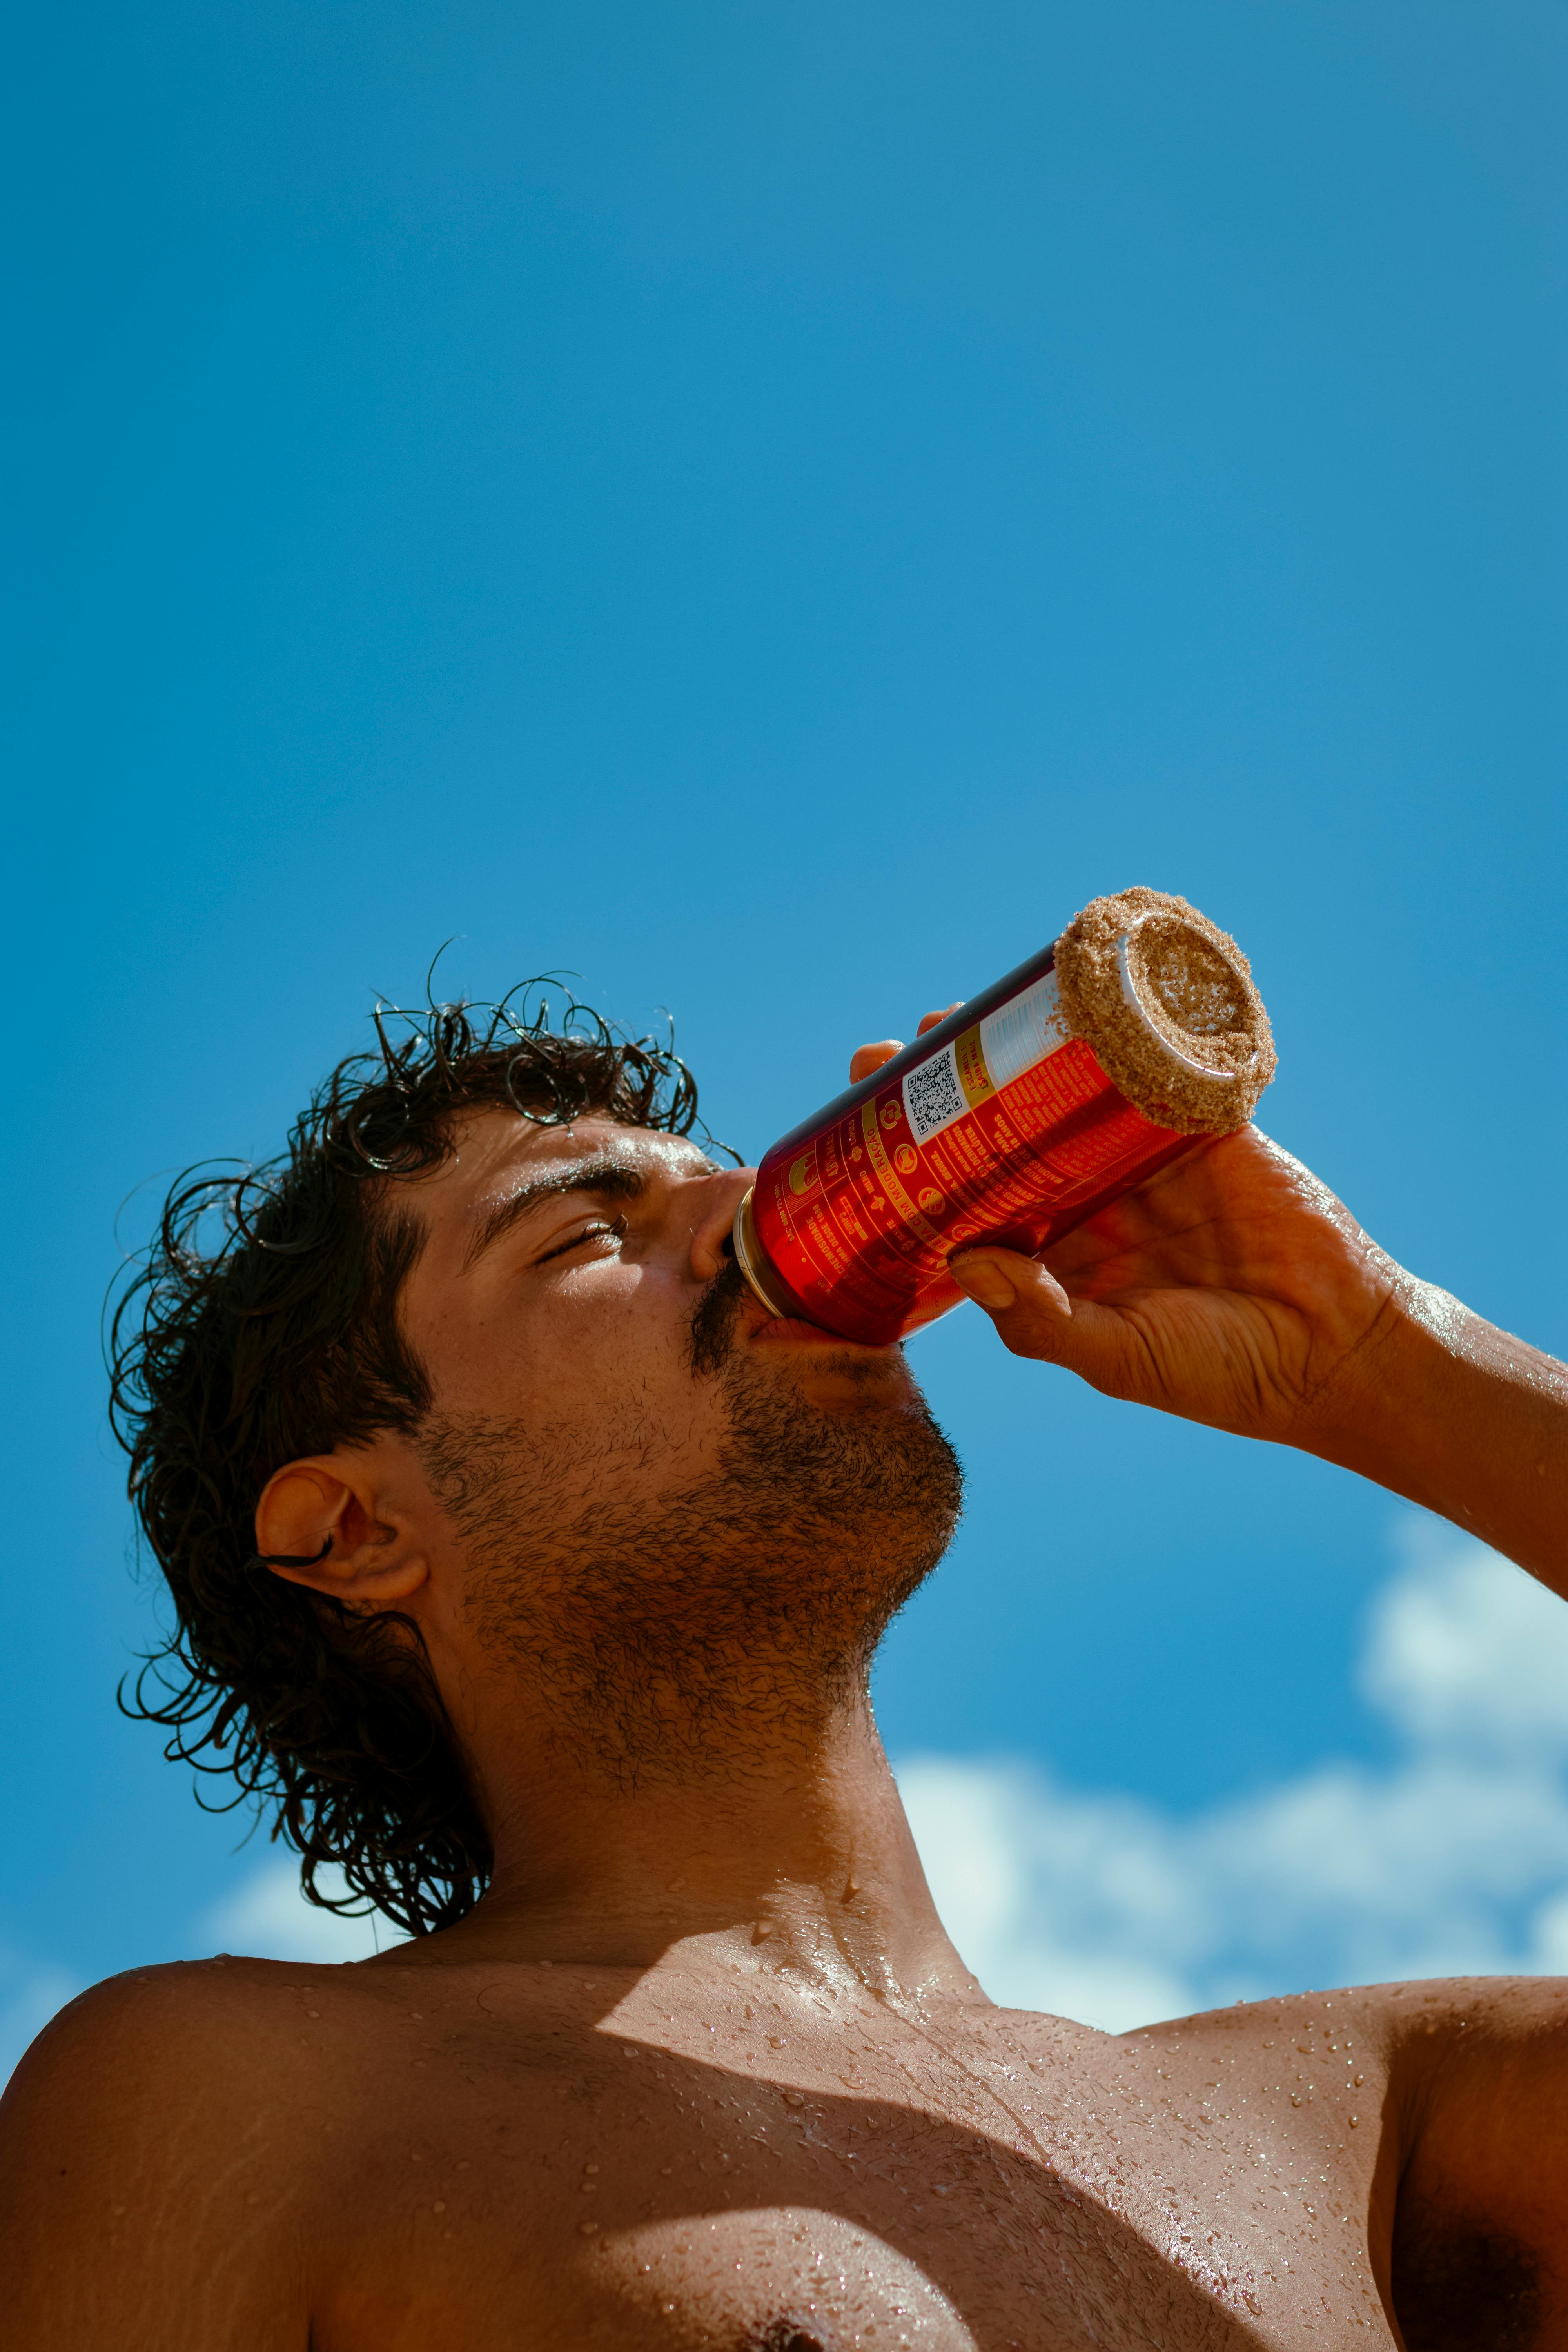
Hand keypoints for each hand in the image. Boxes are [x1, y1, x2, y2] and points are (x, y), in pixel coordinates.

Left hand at [847, 1029, 1406, 1451]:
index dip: (915, 1161)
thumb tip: (963, 1258)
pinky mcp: (1203, 1125)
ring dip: (1014, 1046)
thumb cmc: (1220, 1372)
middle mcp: (1088, 1197)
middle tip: (889, 1052)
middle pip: (1001, 1127)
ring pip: (1066, 1084)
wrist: (1334, 1349)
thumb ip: (1039, 1320)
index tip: (862, 1127)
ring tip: (957, 1015)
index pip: (968, 1196)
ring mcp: (1142, 1154)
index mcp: (1055, 1255)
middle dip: (944, 1089)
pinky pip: (1157, 1063)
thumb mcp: (1117, 1359)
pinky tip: (1073, 992)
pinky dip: (1122, 1026)